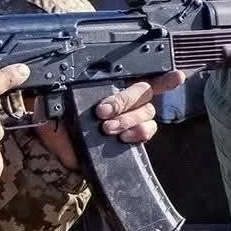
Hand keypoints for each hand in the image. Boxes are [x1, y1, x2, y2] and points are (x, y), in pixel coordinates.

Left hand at [33, 71, 186, 170]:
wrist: (55, 156)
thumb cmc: (54, 124)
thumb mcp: (55, 100)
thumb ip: (65, 88)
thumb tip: (73, 79)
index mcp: (108, 86)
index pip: (138, 74)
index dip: (160, 74)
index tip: (175, 76)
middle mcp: (124, 100)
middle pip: (143, 91)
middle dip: (124, 100)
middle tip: (103, 111)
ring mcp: (130, 119)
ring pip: (146, 112)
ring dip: (128, 119)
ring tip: (107, 129)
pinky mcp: (131, 138)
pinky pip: (147, 131)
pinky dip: (138, 132)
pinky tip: (124, 137)